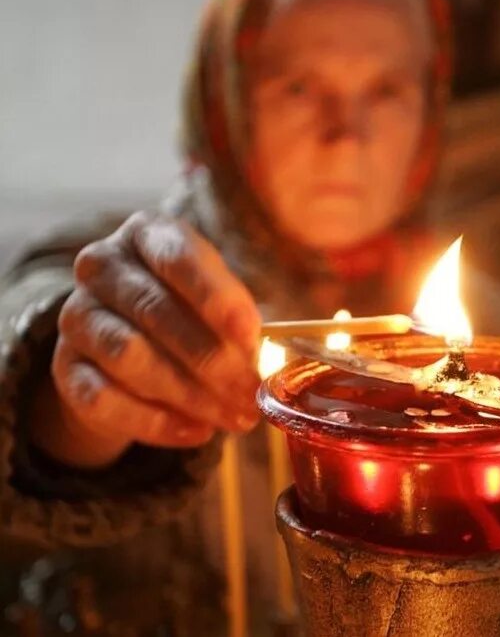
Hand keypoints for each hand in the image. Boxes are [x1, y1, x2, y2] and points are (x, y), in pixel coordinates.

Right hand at [33, 212, 261, 467]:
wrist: (125, 339)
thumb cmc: (189, 307)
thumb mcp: (218, 297)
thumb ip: (239, 318)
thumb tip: (269, 358)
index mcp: (147, 234)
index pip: (178, 258)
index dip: (217, 298)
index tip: (251, 335)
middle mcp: (103, 267)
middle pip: (156, 312)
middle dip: (212, 358)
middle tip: (252, 391)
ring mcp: (77, 316)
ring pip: (130, 356)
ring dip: (189, 393)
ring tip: (235, 416)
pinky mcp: (65, 368)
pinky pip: (105, 399)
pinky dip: (156, 421)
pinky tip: (197, 431)